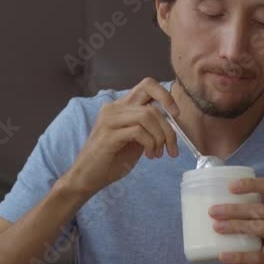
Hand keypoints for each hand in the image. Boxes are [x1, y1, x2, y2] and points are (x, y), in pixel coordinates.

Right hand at [64, 78, 179, 196]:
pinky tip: (149, 155)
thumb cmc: (111, 160)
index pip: (147, 85)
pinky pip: (139, 132)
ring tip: (157, 154)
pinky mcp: (109, 134)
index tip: (176, 114)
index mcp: (121, 106)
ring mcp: (109, 120)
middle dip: (168, 129)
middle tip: (172, 149)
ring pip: (148, 117)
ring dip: (160, 138)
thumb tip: (171, 122)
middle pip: (152, 106)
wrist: (88, 177)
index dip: (166, 96)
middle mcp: (114, 108)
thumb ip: (148, 127)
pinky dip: (150, 144)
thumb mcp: (135, 139)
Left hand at [208, 178, 263, 263]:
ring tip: (216, 227)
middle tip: (212, 211)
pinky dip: (237, 256)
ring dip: (236, 225)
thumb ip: (248, 218)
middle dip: (235, 208)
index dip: (251, 184)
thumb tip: (213, 210)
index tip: (230, 186)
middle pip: (262, 210)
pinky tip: (222, 255)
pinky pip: (255, 257)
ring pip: (261, 228)